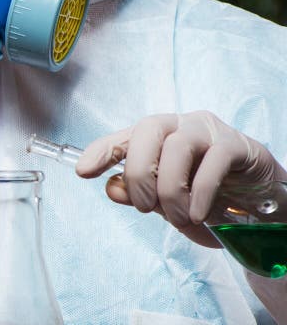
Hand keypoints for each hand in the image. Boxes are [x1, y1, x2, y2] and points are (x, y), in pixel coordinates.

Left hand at [75, 111, 286, 246]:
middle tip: (146, 208)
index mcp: (156, 135)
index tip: (82, 172)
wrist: (260, 193)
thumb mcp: (167, 196)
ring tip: (179, 219)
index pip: (122, 137)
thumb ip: (139, 192)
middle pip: (146, 131)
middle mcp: (178, 125)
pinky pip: (213, 163)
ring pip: (176, 148)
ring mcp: (207, 130)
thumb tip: (112, 188)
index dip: (100, 151)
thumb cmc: (206, 189)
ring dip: (171, 191)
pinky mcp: (236, 144)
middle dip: (139, 173)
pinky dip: (200, 193)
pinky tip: (197, 214)